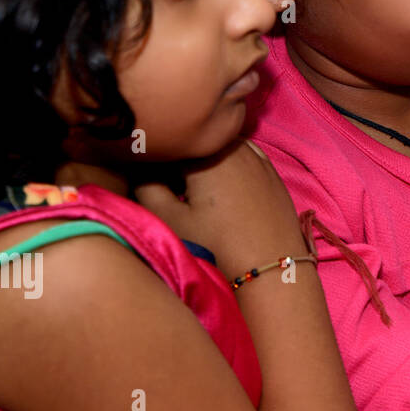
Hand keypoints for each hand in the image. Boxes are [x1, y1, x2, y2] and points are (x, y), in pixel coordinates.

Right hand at [135, 140, 305, 267]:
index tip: (149, 184)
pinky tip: (223, 188)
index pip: (169, 147)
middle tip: (173, 193)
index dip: (154, 165)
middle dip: (180, 163)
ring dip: (205, 162)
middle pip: (196, 146)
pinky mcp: (271, 171)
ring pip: (219, 149)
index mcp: (204, 153)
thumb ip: (146, 187)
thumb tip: (138, 169)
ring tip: (197, 194)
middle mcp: (232, 146)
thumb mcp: (169, 219)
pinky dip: (229, 165)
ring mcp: (256, 156)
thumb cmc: (215, 244)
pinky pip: (243, 157)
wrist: (269, 264)